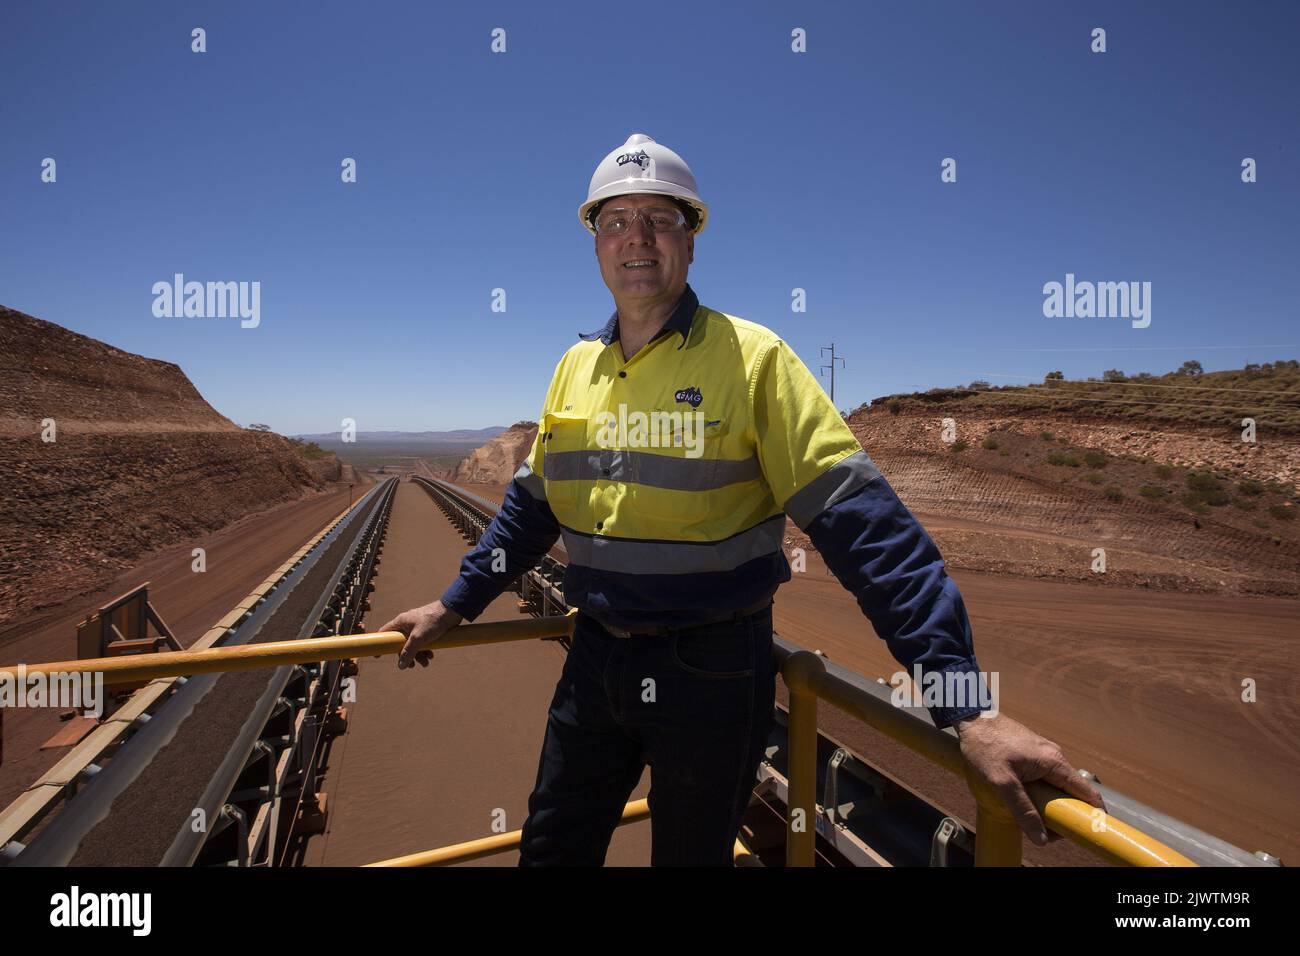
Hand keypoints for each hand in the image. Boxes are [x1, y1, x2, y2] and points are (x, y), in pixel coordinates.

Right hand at [378, 600, 462, 669]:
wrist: (453, 611)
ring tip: (427, 662)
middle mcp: (407, 623)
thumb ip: (409, 652)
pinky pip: (423, 641)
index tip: (379, 656)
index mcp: (401, 622)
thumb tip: (401, 666)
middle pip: (401, 643)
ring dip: (419, 655)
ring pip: (413, 644)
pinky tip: (432, 655)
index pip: (385, 633)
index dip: (381, 644)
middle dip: (407, 655)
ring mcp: (418, 626)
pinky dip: (426, 649)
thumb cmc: (433, 620)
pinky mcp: (428, 628)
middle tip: (412, 665)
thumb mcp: (419, 638)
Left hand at [954, 712, 1104, 845]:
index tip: (1087, 833)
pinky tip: (1023, 800)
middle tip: (1049, 832)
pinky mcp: (1032, 753)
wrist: (971, 717)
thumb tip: (1042, 838)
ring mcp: (1044, 753)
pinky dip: (1040, 792)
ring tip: (1033, 818)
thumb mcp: (1001, 781)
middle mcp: (1054, 756)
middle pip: (1071, 793)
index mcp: (1054, 762)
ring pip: (1056, 786)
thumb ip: (1022, 809)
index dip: (1092, 816)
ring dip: (1050, 804)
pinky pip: (1044, 778)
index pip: (1088, 793)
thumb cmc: (984, 745)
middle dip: (1064, 814)